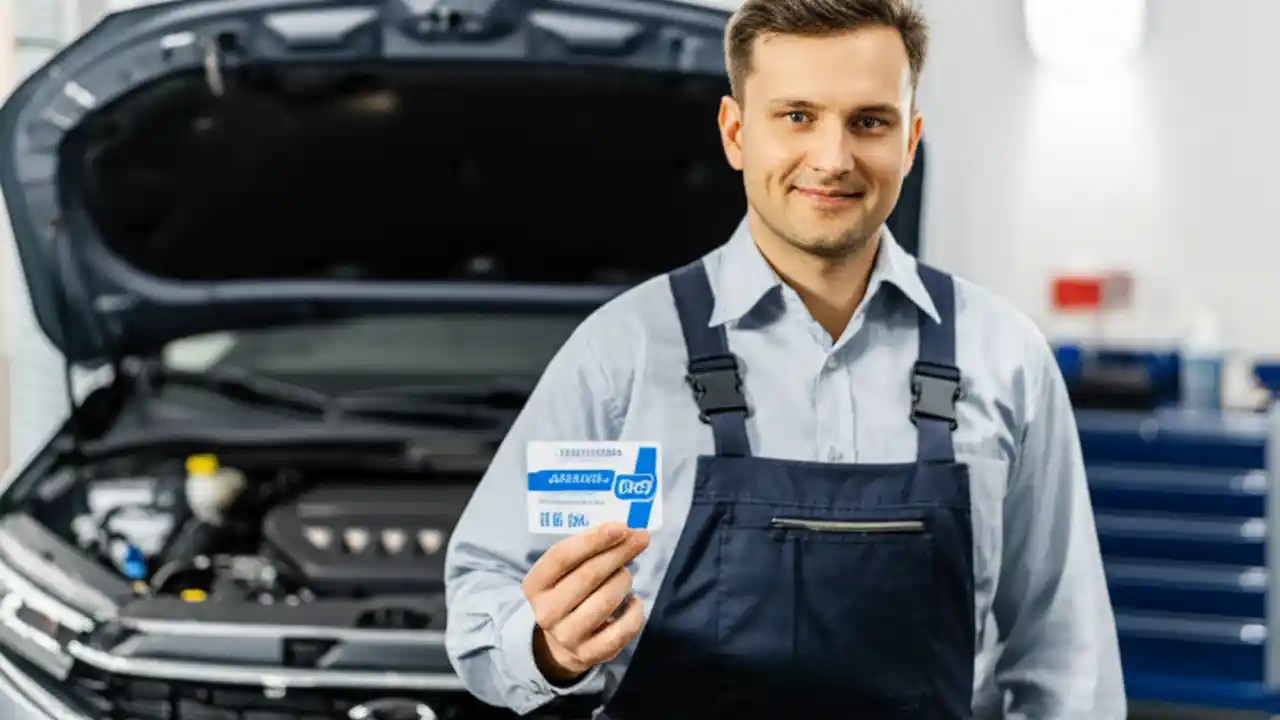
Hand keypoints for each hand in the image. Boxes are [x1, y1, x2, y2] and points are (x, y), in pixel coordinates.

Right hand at [522, 522, 649, 683]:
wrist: (561, 643)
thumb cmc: (569, 593)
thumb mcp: (567, 571)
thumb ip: (591, 551)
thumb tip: (630, 532)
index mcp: (535, 585)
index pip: (561, 556)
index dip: (593, 539)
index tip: (621, 526)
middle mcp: (546, 612)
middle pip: (588, 576)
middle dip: (618, 553)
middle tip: (640, 538)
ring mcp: (566, 636)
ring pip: (605, 601)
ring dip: (623, 580)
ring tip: (625, 574)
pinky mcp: (589, 654)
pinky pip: (622, 630)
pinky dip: (635, 612)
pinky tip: (634, 601)